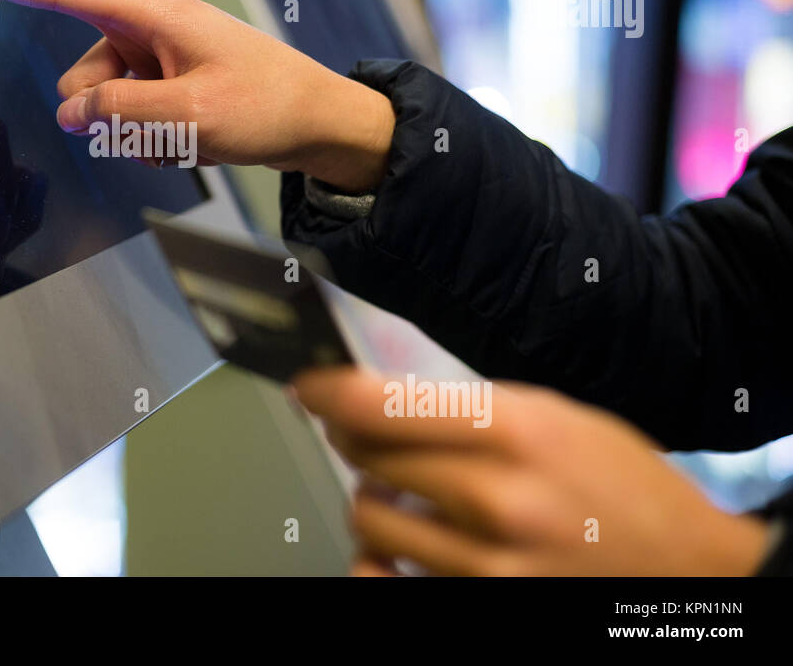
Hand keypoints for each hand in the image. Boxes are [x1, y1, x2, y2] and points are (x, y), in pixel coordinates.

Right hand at [0, 0, 394, 191]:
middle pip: (79, 76)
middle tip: (163, 131)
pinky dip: (152, 134)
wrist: (320, 122)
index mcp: (149, 12)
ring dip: (134, 132)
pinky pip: (130, 114)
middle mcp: (147, 25)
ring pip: (103, 104)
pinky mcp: (168, 79)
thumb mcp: (189, 119)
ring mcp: (158, 54)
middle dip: (103, 114)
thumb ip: (118, 112)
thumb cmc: (267, 107)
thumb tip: (69, 113)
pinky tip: (194, 139)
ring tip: (190, 136)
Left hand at [293, 367, 770, 575]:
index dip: (327, 391)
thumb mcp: (555, 418)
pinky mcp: (482, 609)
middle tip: (362, 437)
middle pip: (367, 458)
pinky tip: (393, 551)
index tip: (309, 387)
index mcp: (517, 432)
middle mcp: (497, 499)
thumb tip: (374, 403)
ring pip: (369, 521)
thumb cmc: (619, 486)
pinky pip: (382, 584)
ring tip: (397, 496)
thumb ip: (468, 411)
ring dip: (371, 502)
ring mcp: (489, 566)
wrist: (687, 574)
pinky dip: (376, 564)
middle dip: (353, 440)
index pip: (381, 404)